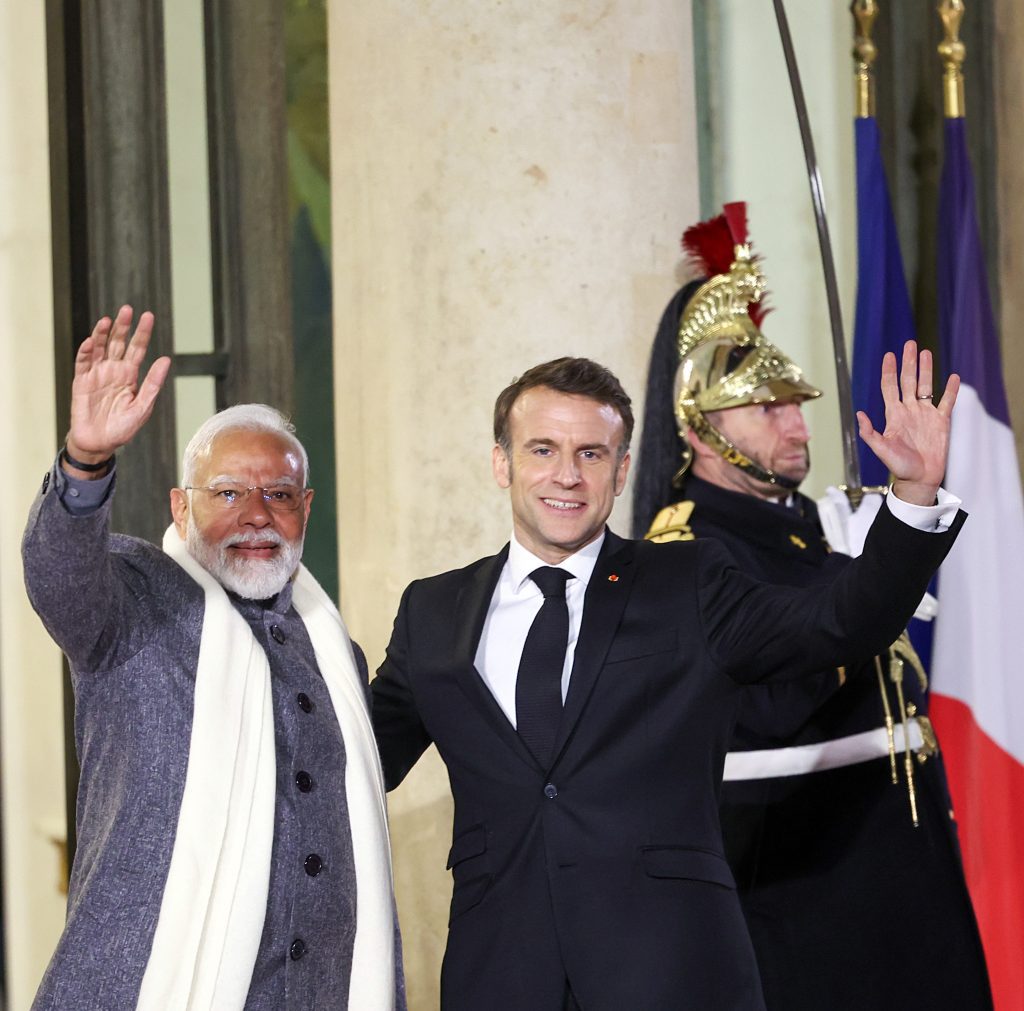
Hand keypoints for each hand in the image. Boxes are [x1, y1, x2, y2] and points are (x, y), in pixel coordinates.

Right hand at [66, 306, 171, 464]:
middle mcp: (113, 370)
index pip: (137, 349)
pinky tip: (92, 341)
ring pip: (100, 348)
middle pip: (118, 343)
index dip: (142, 333)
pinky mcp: (82, 382)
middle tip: (127, 309)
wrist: (100, 443)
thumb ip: (152, 383)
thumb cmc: (123, 428)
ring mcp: (97, 374)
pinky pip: (83, 363)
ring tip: (108, 320)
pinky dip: (87, 352)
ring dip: (103, 333)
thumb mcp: (143, 406)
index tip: (148, 316)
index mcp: (130, 375)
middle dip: (123, 326)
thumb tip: (165, 360)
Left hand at [856, 340, 958, 505]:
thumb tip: (858, 414)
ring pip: (927, 386)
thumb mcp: (881, 449)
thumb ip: (870, 432)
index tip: (889, 355)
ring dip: (927, 370)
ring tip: (926, 353)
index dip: (889, 371)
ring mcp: (925, 414)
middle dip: (908, 363)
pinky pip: (947, 402)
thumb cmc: (898, 466)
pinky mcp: (941, 422)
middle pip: (909, 380)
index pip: (890, 386)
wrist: (919, 478)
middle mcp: (909, 410)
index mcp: (894, 414)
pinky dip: (951, 390)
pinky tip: (953, 377)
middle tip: (910, 344)